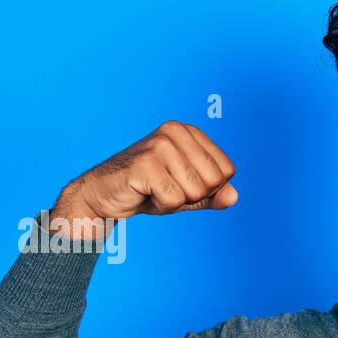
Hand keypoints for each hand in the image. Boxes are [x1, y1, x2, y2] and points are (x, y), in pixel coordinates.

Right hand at [50, 121, 237, 238]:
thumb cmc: (148, 190)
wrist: (103, 195)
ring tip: (154, 190)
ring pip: (195, 192)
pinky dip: (162, 206)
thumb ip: (213, 194)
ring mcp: (159, 145)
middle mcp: (175, 131)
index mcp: (189, 132)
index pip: (226, 171)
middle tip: (166, 188)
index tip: (181, 183)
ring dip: (176, 201)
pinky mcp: (145, 164)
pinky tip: (144, 193)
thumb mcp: (187, 192)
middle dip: (193, 195)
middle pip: (214, 182)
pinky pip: (174, 200)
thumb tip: (234, 197)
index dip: (208, 188)